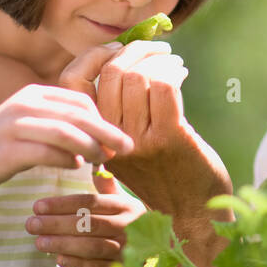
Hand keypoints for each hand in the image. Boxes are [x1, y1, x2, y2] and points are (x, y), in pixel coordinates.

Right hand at [0, 80, 134, 193]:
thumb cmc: (3, 147)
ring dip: (91, 147)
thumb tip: (99, 142)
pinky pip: (48, 153)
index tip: (117, 137)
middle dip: (107, 132)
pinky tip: (76, 166)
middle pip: (78, 115)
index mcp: (35, 94)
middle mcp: (26, 104)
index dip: (103, 118)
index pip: (80, 101)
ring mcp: (16, 125)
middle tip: (127, 147)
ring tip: (104, 160)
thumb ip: (62, 125)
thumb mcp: (32, 125)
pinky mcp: (9, 148)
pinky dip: (67, 160)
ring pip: (67, 132)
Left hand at [27, 169, 146, 266]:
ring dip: (63, 244)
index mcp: (126, 206)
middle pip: (88, 223)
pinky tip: (60, 260)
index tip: (37, 206)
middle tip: (31, 224)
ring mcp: (127, 249)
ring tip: (39, 242)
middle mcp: (128, 226)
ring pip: (92, 246)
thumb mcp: (125, 202)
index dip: (63, 204)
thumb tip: (96, 162)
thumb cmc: (133, 223)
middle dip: (57, 224)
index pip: (90, 202)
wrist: (161, 252)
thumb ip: (107, 187)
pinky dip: (79, 265)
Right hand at [58, 41, 231, 215]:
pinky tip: (181, 74)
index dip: (95, 56)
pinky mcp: (167, 138)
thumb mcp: (124, 158)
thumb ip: (111, 128)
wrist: (192, 218)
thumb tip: (113, 78)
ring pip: (136, 77)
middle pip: (109, 73)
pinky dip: (172, 72)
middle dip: (135, 51)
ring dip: (157, 60)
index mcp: (93, 138)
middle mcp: (111, 140)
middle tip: (157, 48)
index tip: (120, 48)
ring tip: (173, 62)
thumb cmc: (162, 184)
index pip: (74, 82)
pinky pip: (164, 87)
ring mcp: (137, 140)